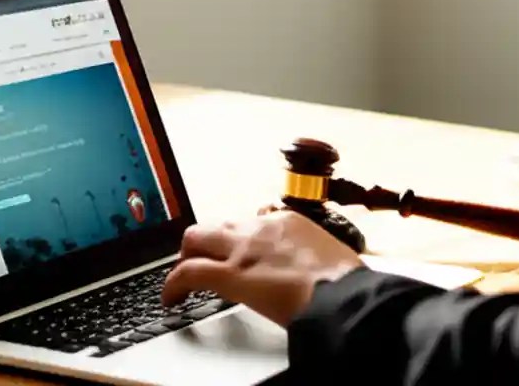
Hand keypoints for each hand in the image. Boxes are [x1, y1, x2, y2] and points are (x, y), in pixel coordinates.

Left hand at [161, 210, 362, 326]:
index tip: (236, 250)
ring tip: (184, 277)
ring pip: (196, 239)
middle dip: (203, 243)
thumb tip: (311, 266)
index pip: (251, 220)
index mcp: (289, 221)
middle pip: (216, 224)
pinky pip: (189, 272)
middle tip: (201, 262)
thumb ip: (313, 254)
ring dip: (187, 257)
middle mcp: (261, 226)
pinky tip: (172, 298)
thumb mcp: (332, 256)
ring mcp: (244, 248)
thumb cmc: (346, 283)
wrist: (346, 296)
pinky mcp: (231, 275)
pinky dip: (174, 285)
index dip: (237, 238)